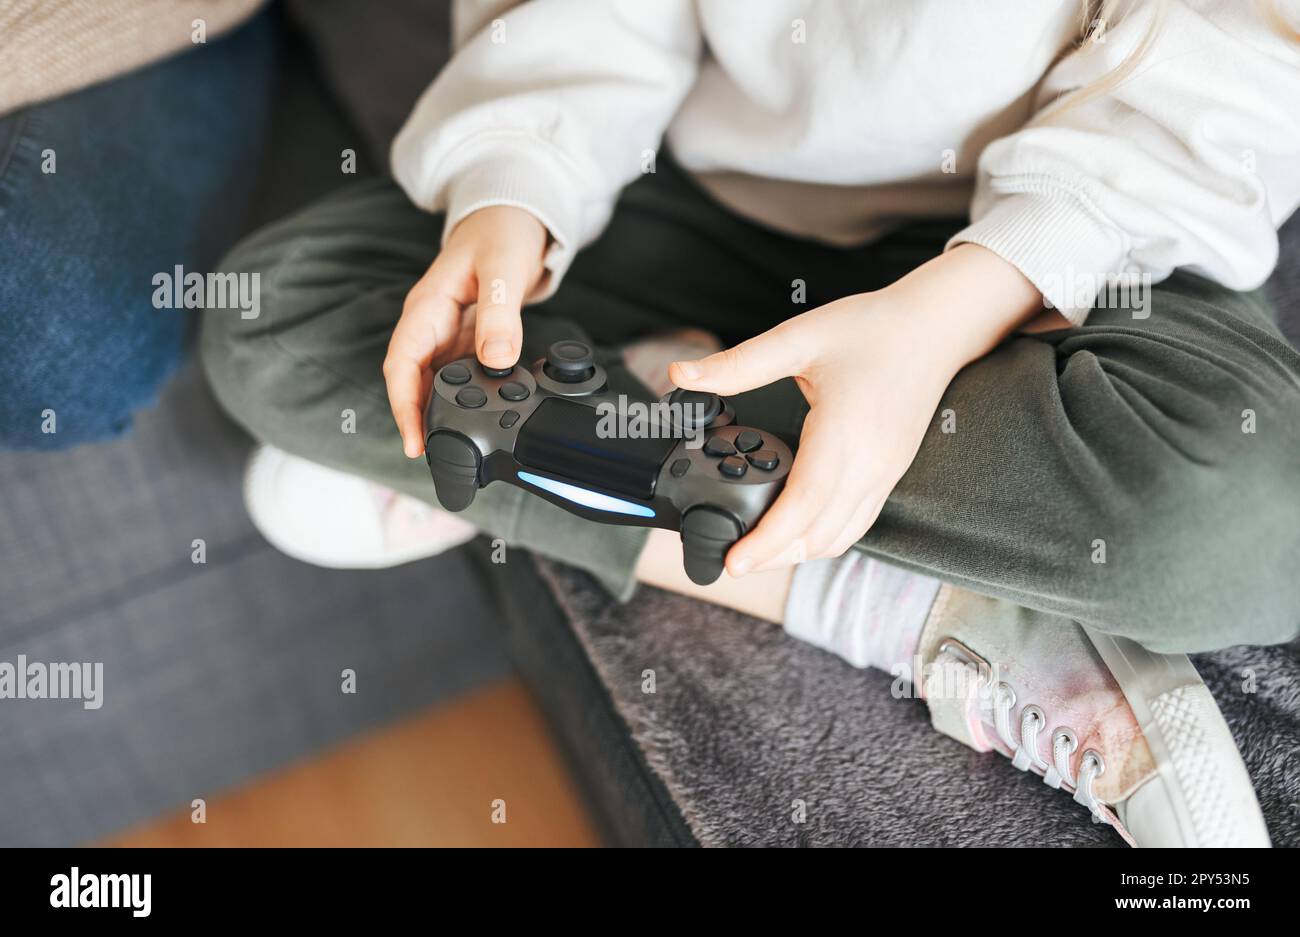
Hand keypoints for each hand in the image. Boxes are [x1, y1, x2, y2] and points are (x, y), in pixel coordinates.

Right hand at [384, 205, 548, 456]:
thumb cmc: (501, 233)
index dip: (403, 406)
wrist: (513, 216)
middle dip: (419, 420)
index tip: (413, 441)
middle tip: (438, 457)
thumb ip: (499, 315)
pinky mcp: (466, 339)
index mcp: (426, 308)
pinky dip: (466, 396)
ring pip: (435, 382)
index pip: (401, 366)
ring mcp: (447, 334)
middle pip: (413, 382)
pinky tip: (480, 414)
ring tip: (457, 446)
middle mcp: (430, 324)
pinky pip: (459, 374)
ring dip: (441, 413)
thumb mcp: (502, 270)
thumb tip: (496, 360)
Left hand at [668, 244, 1043, 575]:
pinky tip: (797, 529)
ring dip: (799, 551)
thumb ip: (738, 364)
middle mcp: (870, 463)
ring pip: (839, 537)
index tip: (734, 562)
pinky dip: (823, 537)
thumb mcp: (798, 337)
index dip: (766, 541)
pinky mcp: (891, 473)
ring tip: (758, 550)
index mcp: (844, 433)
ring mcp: (885, 473)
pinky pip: (858, 522)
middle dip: (773, 555)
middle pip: (818, 536)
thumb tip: (681, 374)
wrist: (936, 325)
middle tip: (733, 558)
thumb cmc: (872, 327)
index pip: (802, 507)